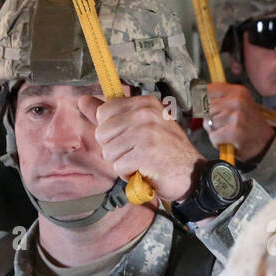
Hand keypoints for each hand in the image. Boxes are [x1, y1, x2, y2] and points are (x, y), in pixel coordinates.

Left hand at [81, 94, 203, 201]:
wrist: (193, 175)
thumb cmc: (166, 152)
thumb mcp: (140, 126)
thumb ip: (110, 114)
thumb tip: (82, 100)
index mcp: (145, 104)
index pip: (104, 112)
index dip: (111, 131)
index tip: (130, 138)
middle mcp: (146, 114)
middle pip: (102, 133)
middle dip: (115, 149)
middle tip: (136, 153)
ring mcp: (147, 133)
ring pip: (108, 152)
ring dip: (122, 164)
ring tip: (141, 162)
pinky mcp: (146, 153)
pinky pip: (118, 166)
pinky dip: (128, 175)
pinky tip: (144, 172)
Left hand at [204, 83, 274, 159]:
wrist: (266, 143)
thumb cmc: (248, 124)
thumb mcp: (238, 104)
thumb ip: (220, 97)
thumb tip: (195, 93)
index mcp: (238, 91)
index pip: (207, 89)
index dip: (200, 100)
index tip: (201, 107)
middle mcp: (237, 100)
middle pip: (206, 108)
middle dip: (208, 118)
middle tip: (221, 124)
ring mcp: (237, 116)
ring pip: (208, 123)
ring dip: (214, 131)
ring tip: (227, 132)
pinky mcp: (235, 131)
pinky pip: (213, 136)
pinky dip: (218, 142)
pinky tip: (228, 140)